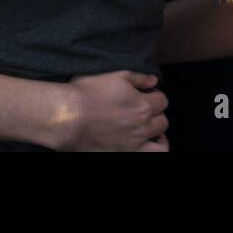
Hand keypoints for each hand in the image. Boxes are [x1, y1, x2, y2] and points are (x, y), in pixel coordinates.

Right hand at [53, 71, 168, 151]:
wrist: (70, 116)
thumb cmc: (88, 93)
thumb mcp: (115, 75)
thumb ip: (138, 78)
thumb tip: (154, 81)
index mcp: (143, 105)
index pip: (162, 100)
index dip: (154, 95)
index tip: (146, 95)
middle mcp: (143, 126)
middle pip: (162, 121)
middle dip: (156, 114)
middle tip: (144, 111)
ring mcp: (135, 144)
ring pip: (162, 144)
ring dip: (158, 136)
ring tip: (150, 132)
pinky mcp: (125, 155)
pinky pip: (148, 157)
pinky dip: (151, 151)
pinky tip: (143, 145)